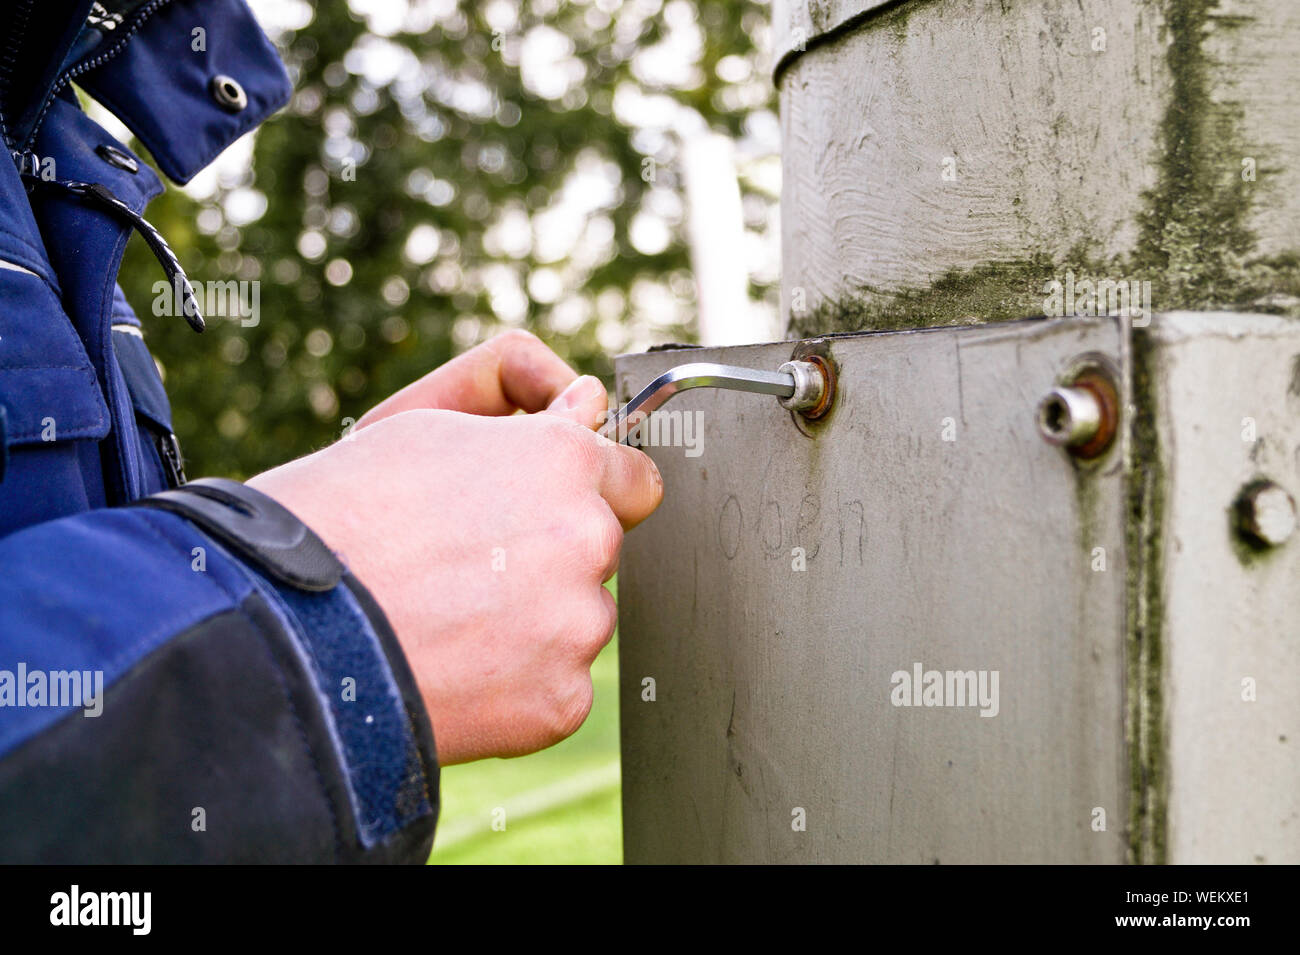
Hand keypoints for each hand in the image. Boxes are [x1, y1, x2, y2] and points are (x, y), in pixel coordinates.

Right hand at [247, 332, 662, 763]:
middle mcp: (586, 537)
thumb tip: (587, 404)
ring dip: (535, 622)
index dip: (591, 488)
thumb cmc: (337, 519)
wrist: (282, 632)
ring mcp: (578, 624)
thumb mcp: (417, 429)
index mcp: (563, 460)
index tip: (556, 505)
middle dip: (555, 554)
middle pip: (599, 550)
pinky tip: (452, 669)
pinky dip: (515, 685)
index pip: (632, 476)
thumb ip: (523, 412)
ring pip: (577, 620)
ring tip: (444, 622)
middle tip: (469, 567)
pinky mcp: (561, 699)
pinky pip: (556, 685)